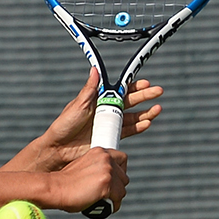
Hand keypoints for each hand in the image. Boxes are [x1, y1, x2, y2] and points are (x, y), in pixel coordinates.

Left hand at [34, 69, 162, 170]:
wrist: (59, 149)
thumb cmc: (64, 125)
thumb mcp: (78, 105)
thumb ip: (90, 89)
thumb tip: (95, 70)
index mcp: (99, 99)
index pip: (120, 90)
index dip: (134, 86)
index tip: (146, 83)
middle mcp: (106, 110)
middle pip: (131, 102)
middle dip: (146, 97)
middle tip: (159, 92)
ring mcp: (110, 124)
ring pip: (133, 117)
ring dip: (146, 113)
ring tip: (157, 109)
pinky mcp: (111, 137)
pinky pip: (128, 131)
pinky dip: (138, 127)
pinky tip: (147, 123)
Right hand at [45, 146, 126, 213]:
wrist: (55, 188)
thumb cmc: (66, 183)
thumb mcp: (83, 167)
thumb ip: (98, 168)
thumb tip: (111, 180)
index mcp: (99, 151)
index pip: (122, 159)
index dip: (119, 172)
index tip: (113, 181)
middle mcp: (105, 158)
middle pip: (124, 177)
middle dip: (117, 187)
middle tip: (106, 195)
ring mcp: (107, 170)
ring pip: (122, 189)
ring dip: (114, 197)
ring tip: (102, 201)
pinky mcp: (107, 183)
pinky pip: (118, 199)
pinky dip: (112, 205)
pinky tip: (102, 206)